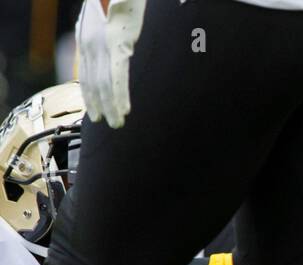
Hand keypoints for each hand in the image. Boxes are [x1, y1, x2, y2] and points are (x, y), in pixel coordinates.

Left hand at [77, 0, 146, 127]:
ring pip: (104, 83)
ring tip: (117, 122)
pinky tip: (124, 109)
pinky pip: (117, 75)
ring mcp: (101, 45)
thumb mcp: (103, 20)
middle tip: (107, 123)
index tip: (95, 112)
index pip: (86, 75)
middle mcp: (89, 44)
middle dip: (100, 105)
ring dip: (111, 106)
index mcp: (86, 40)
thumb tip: (111, 50)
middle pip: (93, 82)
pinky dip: (119, 95)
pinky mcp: (116, 44)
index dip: (90, 96)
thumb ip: (104, 38)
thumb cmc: (117, 0)